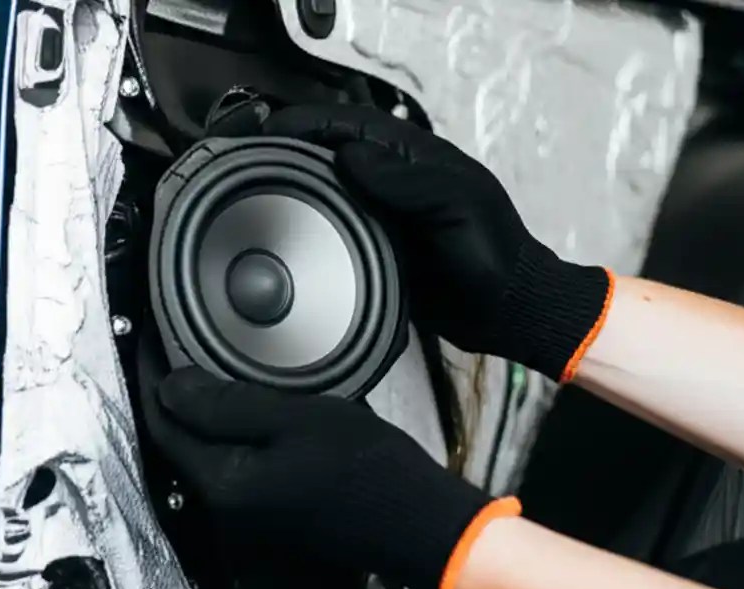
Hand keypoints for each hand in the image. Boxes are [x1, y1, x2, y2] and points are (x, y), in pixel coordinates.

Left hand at [140, 360, 515, 588]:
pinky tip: (244, 399)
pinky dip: (225, 426)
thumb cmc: (367, 468)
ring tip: (203, 358)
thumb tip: (169, 386)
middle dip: (170, 388)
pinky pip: (230, 459)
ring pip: (203, 447)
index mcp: (221, 481)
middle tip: (174, 338)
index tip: (152, 331)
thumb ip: (227, 404)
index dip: (152, 370)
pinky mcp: (269, 509)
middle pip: (177, 437)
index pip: (163, 418)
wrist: (417, 521)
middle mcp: (223, 504)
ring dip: (198, 406)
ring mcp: (246, 511)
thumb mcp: (297, 419)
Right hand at [264, 104, 613, 381]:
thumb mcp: (456, 208)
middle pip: (323, 150)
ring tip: (243, 192)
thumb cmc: (493, 254)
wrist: (505, 309)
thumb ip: (407, 181)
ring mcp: (378, 210)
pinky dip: (302, 222)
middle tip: (238, 160)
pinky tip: (277, 234)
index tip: (258, 132)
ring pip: (321, 186)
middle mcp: (389, 176)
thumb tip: (348, 155)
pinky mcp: (371, 244)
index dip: (298, 123)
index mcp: (410, 155)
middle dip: (280, 149)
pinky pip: (329, 225)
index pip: (343, 123)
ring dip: (285, 184)